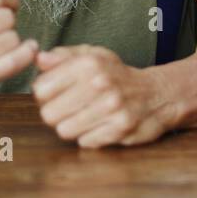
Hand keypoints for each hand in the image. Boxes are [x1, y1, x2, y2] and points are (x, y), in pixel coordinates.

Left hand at [32, 45, 179, 147]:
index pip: (41, 89)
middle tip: (66, 109)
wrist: (158, 93)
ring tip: (82, 118)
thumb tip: (38, 59)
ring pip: (65, 130)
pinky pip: (85, 142)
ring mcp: (111, 108)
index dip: (43, 95)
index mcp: (88, 63)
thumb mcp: (93, 55)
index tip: (53, 94)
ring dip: (70, 126)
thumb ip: (63, 56)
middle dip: (55, 113)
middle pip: (49, 114)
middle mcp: (100, 83)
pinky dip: (88, 137)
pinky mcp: (121, 129)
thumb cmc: (117, 75)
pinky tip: (98, 126)